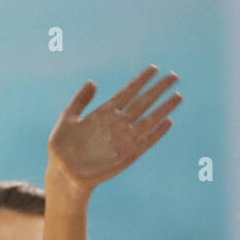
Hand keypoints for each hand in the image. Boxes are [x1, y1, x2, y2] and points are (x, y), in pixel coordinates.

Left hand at [46, 67, 180, 194]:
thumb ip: (79, 101)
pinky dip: (156, 133)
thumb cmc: (62, 147)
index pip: (128, 92)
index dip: (141, 80)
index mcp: (105, 113)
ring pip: (148, 120)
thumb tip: (93, 82)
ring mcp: (123, 139)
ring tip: (177, 96)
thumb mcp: (67, 119)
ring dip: (163, 109)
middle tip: (174, 76)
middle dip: (158, 89)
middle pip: (142, 102)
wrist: (62, 171)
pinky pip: (145, 142)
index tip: (155, 68)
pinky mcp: (126, 155)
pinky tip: (168, 122)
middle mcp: (118, 123)